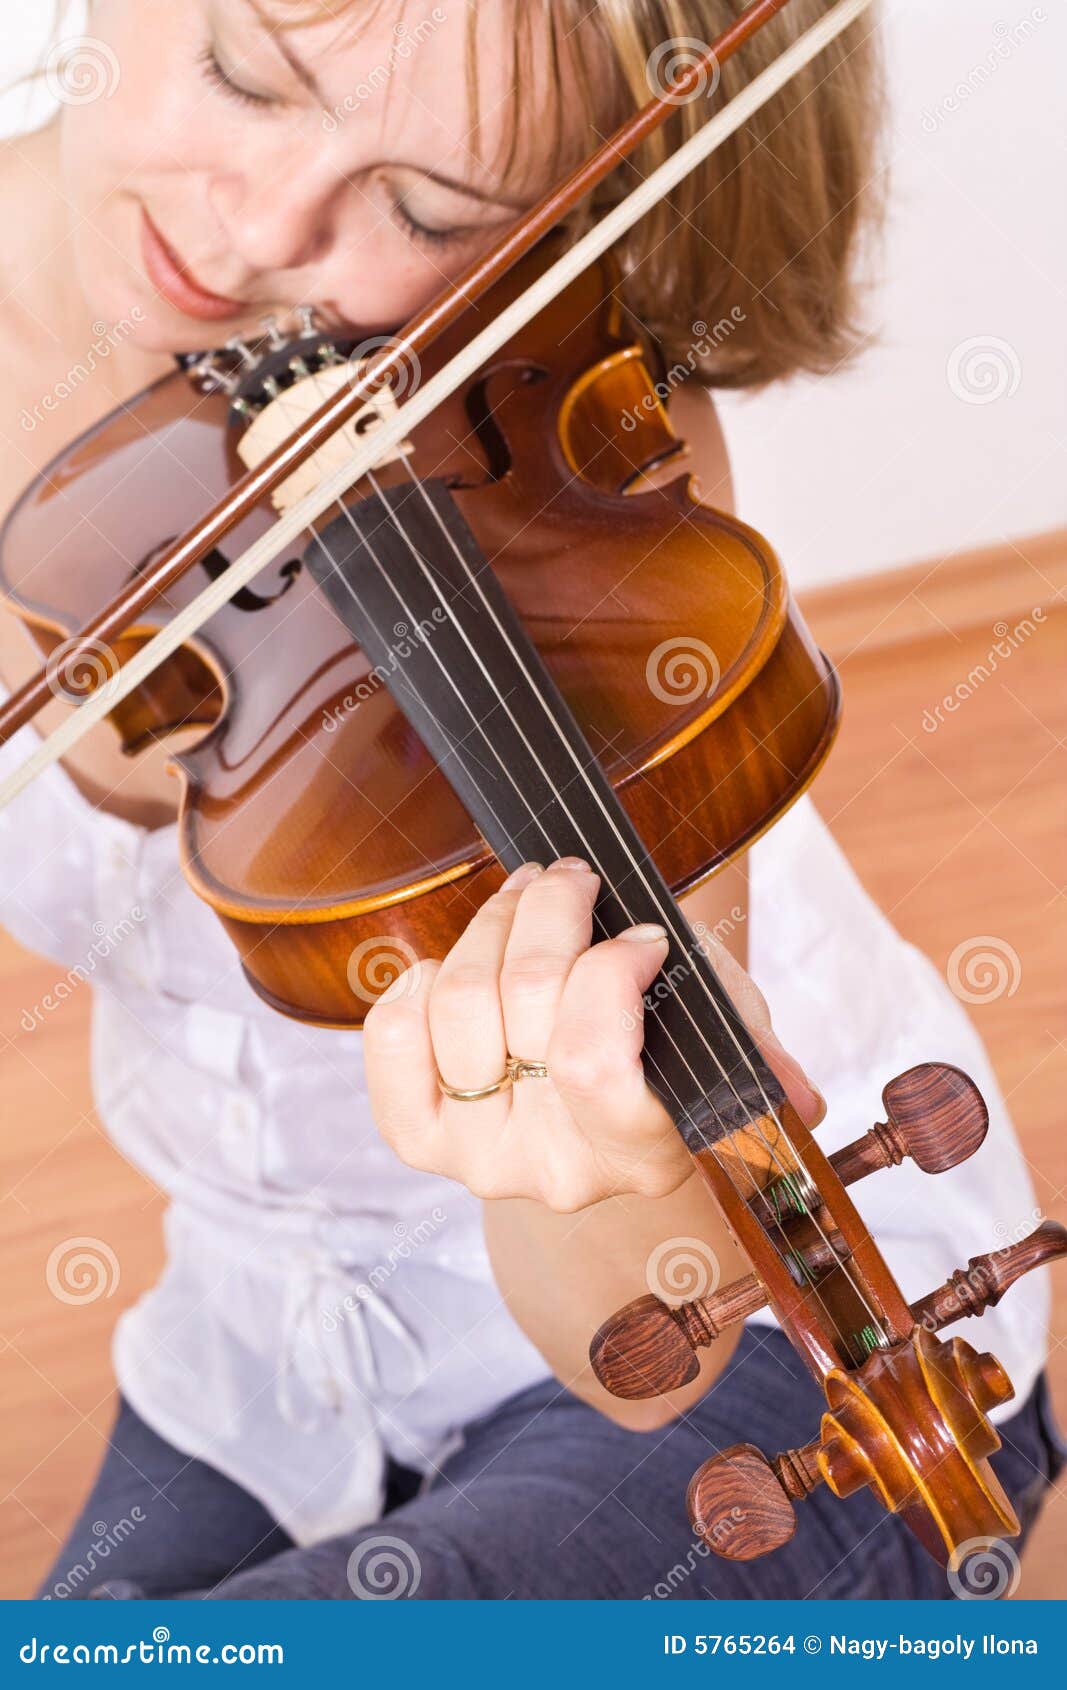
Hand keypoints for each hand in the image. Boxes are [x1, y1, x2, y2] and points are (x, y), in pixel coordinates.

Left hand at [363, 858, 823, 1212]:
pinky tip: (461, 962)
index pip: (596, 1065)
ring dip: (495, 925)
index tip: (643, 936)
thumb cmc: (664, 1048)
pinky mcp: (421, 1134)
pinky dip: (421, 978)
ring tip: (529, 899)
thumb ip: (752, 1053)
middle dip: (550, 914)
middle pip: (522, 1008)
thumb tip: (798, 1100)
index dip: (608, 975)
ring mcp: (479, 1156)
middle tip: (574, 880)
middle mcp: (554, 1170)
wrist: (593, 1089)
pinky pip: (392, 1034)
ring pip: (458, 1002)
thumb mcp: (719, 1037)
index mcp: (643, 1155)